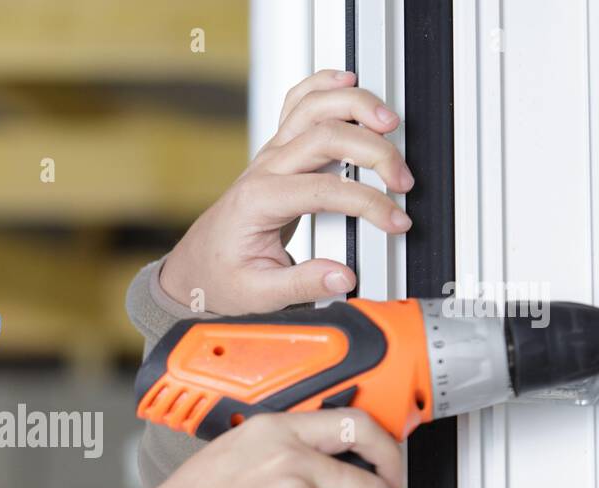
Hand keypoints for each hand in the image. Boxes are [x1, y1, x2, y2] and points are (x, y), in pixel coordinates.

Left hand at [159, 69, 413, 315]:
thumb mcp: (258, 293)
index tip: (394, 220)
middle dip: (374, 152)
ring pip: (312, 107)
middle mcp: (264, 170)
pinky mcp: (277, 153)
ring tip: (390, 123)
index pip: (324, 189)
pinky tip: (347, 83)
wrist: (196, 267)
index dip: (368, 203)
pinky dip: (324, 86)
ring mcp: (270, 156)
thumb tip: (342, 277)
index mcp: (259, 202)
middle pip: (325, 136)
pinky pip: (298, 105)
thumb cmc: (222, 276)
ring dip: (356, 106)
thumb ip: (302, 284)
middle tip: (402, 180)